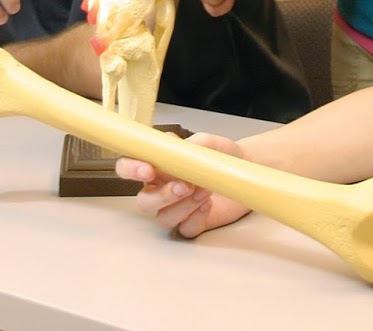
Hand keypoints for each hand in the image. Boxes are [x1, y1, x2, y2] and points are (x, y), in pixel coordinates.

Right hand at [117, 132, 252, 237]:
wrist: (245, 166)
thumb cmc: (220, 153)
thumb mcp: (207, 142)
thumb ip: (190, 146)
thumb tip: (177, 151)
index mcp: (155, 166)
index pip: (127, 168)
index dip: (131, 170)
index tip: (148, 169)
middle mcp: (160, 189)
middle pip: (144, 201)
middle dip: (162, 195)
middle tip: (184, 185)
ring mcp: (175, 208)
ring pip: (163, 218)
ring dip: (183, 206)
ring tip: (204, 190)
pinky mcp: (192, 223)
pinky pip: (185, 229)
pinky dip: (196, 219)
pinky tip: (208, 205)